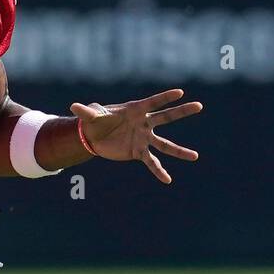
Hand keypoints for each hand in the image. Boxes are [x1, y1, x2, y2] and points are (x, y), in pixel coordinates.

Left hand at [71, 88, 201, 183]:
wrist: (94, 136)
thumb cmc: (96, 120)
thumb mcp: (91, 116)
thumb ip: (86, 112)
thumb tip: (74, 107)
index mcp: (135, 109)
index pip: (153, 102)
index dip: (165, 97)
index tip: (181, 93)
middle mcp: (143, 123)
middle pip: (166, 117)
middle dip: (182, 111)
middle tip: (199, 106)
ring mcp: (143, 138)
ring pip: (165, 145)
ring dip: (179, 151)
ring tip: (195, 157)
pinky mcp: (138, 152)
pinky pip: (151, 162)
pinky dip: (158, 171)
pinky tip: (168, 180)